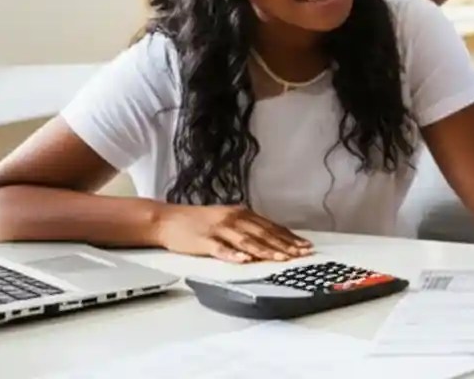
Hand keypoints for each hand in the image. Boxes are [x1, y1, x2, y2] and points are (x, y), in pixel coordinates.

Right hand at [154, 204, 312, 262]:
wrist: (167, 220)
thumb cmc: (198, 222)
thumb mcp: (227, 220)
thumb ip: (248, 228)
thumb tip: (271, 239)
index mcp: (241, 214)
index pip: (271, 227)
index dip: (290, 237)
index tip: (305, 246)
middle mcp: (233, 219)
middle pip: (264, 234)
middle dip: (285, 245)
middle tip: (301, 254)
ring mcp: (219, 229)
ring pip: (247, 241)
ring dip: (266, 250)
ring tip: (282, 258)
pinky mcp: (204, 241)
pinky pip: (221, 249)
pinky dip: (234, 254)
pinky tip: (245, 260)